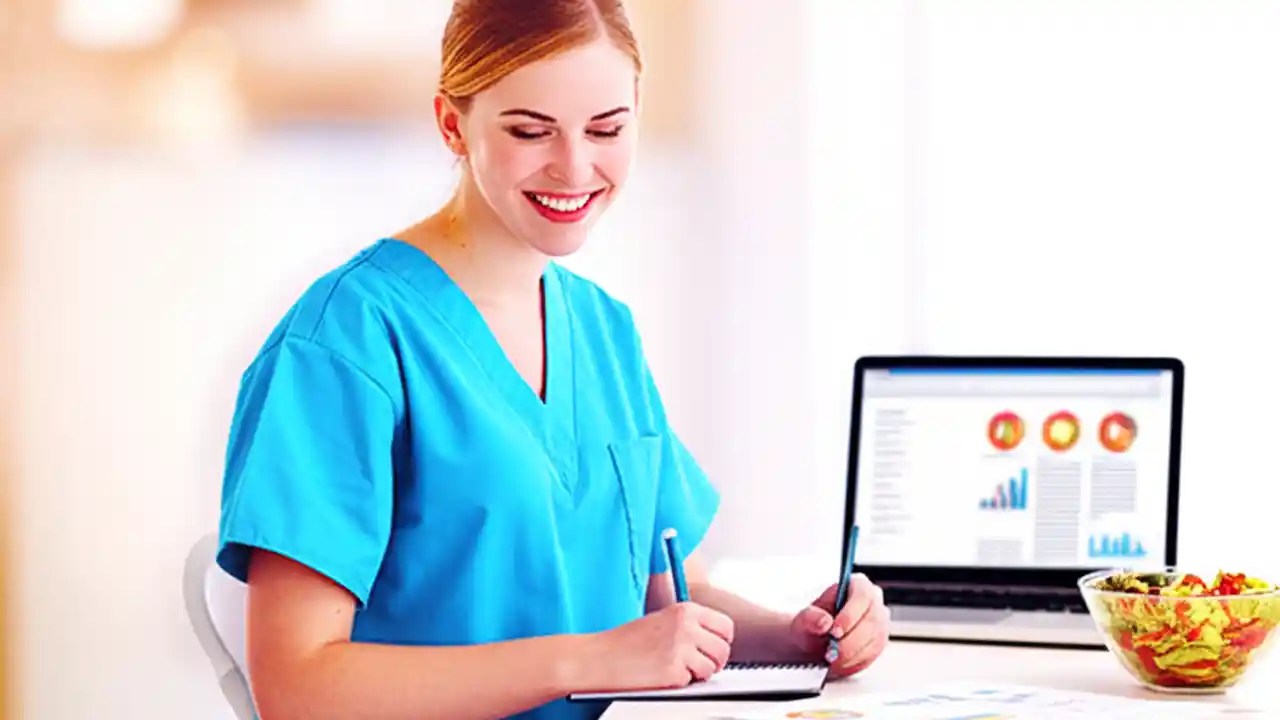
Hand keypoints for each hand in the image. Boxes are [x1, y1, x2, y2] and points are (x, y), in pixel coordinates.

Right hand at [586, 601, 735, 690]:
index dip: (722, 641)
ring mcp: (681, 648)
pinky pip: (692, 682)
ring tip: (678, 670)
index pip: (725, 626)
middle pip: (723, 649)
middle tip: (700, 666)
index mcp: (685, 610)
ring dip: (699, 674)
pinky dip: (681, 683)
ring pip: (711, 668)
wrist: (599, 657)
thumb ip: (688, 625)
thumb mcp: (661, 621)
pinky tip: (663, 676)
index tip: (714, 648)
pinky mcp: (673, 671)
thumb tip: (715, 640)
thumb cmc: (625, 642)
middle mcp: (686, 626)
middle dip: (715, 662)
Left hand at [789, 573, 889, 677]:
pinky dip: (853, 663)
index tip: (834, 631)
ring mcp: (880, 624)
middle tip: (831, 653)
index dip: (850, 614)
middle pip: (871, 621)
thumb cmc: (811, 624)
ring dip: (850, 655)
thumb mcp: (803, 620)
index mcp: (857, 585)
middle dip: (849, 641)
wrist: (813, 640)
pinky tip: (838, 663)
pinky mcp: (879, 644)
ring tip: (830, 659)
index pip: (863, 595)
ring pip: (873, 641)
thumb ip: (810, 618)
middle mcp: (874, 603)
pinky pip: (872, 655)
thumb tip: (824, 621)